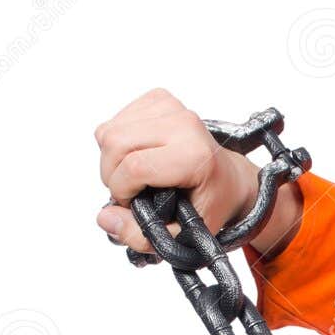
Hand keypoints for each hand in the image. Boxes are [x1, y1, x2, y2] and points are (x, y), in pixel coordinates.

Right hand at [92, 87, 293, 257]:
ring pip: (109, 132)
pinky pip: (115, 121)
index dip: (121, 190)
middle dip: (111, 175)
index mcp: (194, 155)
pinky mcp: (158, 99)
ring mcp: (171, 107)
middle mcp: (184, 124)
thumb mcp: (181, 235)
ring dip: (110, 160)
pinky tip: (136, 156)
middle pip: (116, 144)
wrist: (229, 179)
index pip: (135, 167)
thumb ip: (141, 235)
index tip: (131, 205)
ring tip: (133, 176)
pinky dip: (115, 143)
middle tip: (128, 192)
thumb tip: (105, 218)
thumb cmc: (208, 204)